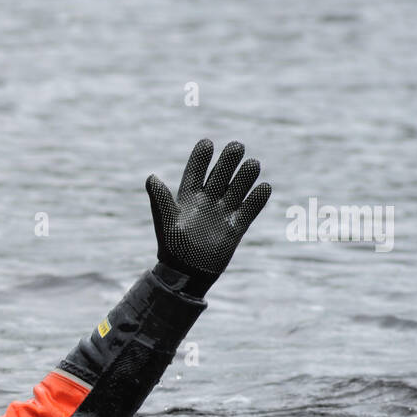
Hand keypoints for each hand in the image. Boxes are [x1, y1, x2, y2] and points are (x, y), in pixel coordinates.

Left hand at [145, 139, 270, 295]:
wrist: (187, 273)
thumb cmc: (172, 247)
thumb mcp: (165, 222)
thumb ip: (160, 200)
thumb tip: (151, 177)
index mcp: (187, 198)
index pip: (195, 172)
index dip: (201, 158)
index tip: (207, 143)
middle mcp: (207, 201)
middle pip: (220, 176)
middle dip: (228, 161)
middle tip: (237, 147)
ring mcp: (223, 212)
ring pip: (237, 189)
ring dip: (245, 177)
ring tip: (253, 164)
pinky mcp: (236, 226)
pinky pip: (249, 209)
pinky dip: (257, 200)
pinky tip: (265, 187)